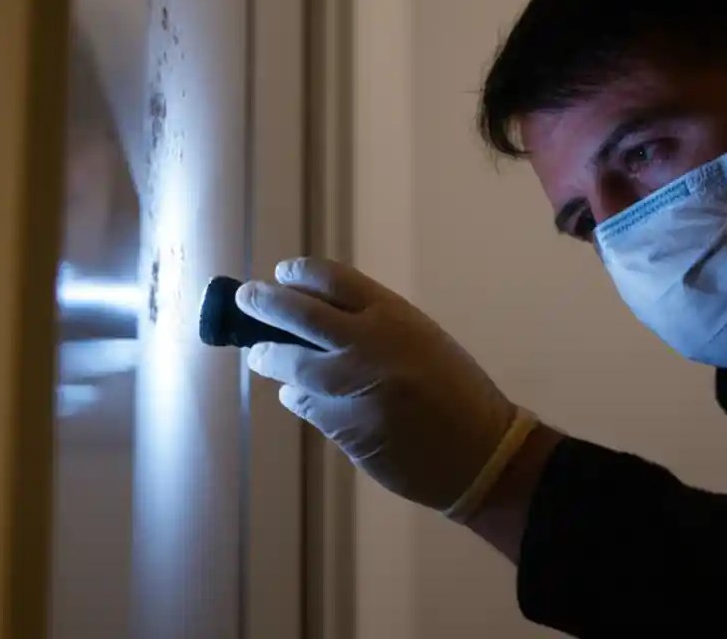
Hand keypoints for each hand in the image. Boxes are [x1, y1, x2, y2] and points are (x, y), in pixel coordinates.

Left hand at [236, 257, 538, 521]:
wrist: (480, 453)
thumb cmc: (456, 392)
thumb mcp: (422, 339)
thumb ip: (374, 326)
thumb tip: (318, 320)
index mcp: (393, 316)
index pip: (331, 278)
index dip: (299, 273)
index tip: (282, 274)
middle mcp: (367, 343)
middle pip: (297, 313)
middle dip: (263, 303)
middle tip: (245, 299)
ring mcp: (350, 386)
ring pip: (291, 364)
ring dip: (269, 357)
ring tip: (261, 354)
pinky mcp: (341, 426)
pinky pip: (305, 403)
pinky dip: (296, 395)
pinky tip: (296, 394)